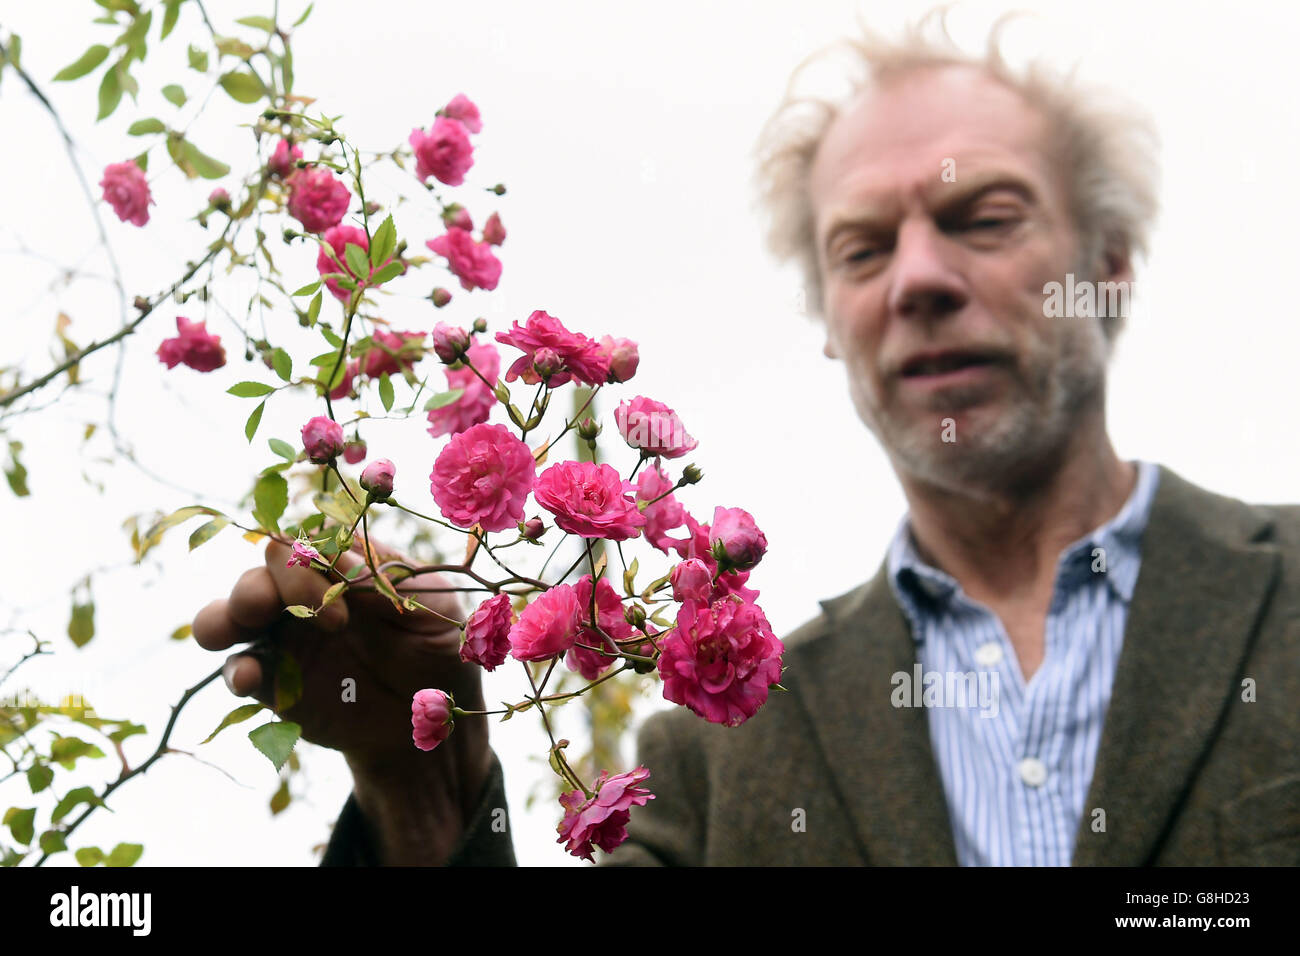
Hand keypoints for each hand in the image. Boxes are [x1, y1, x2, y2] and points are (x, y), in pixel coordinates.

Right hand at [191, 535, 492, 862]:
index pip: (313, 537)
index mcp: (345, 565)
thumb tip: (341, 557)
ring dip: (229, 612)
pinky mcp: (272, 683)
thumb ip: (391, 580)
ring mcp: (283, 637)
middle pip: (265, 564)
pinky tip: (252, 679)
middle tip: (333, 621)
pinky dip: (235, 670)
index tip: (354, 590)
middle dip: (284, 582)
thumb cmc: (438, 648)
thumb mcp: (435, 609)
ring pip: (228, 610)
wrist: (429, 717)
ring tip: (249, 623)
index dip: (322, 555)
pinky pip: (235, 669)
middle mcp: (305, 593)